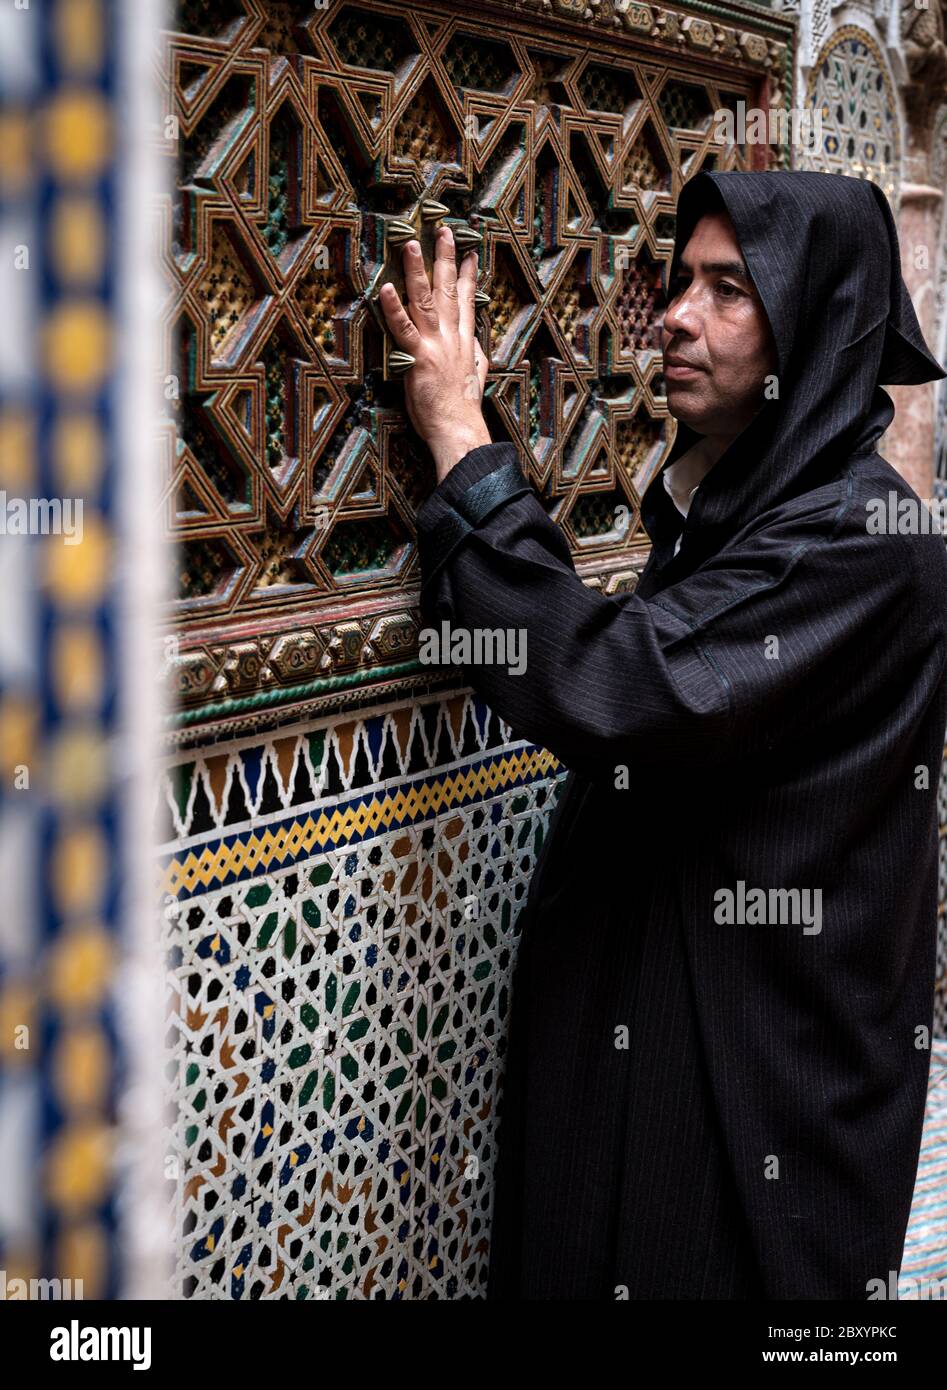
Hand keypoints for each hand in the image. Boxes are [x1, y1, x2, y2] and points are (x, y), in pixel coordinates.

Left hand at [379, 225, 490, 482]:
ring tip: (411, 243)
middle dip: (446, 258)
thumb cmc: (463, 408)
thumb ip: (475, 356)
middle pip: (448, 290)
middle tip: (444, 231)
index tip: (470, 253)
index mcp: (464, 341)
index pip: (467, 300)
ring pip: (425, 299)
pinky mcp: (418, 357)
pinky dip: (394, 307)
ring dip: (418, 269)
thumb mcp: (477, 376)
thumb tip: (476, 345)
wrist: (459, 427)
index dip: (468, 275)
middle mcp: (451, 336)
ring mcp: (434, 344)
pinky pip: (403, 328)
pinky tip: (386, 287)